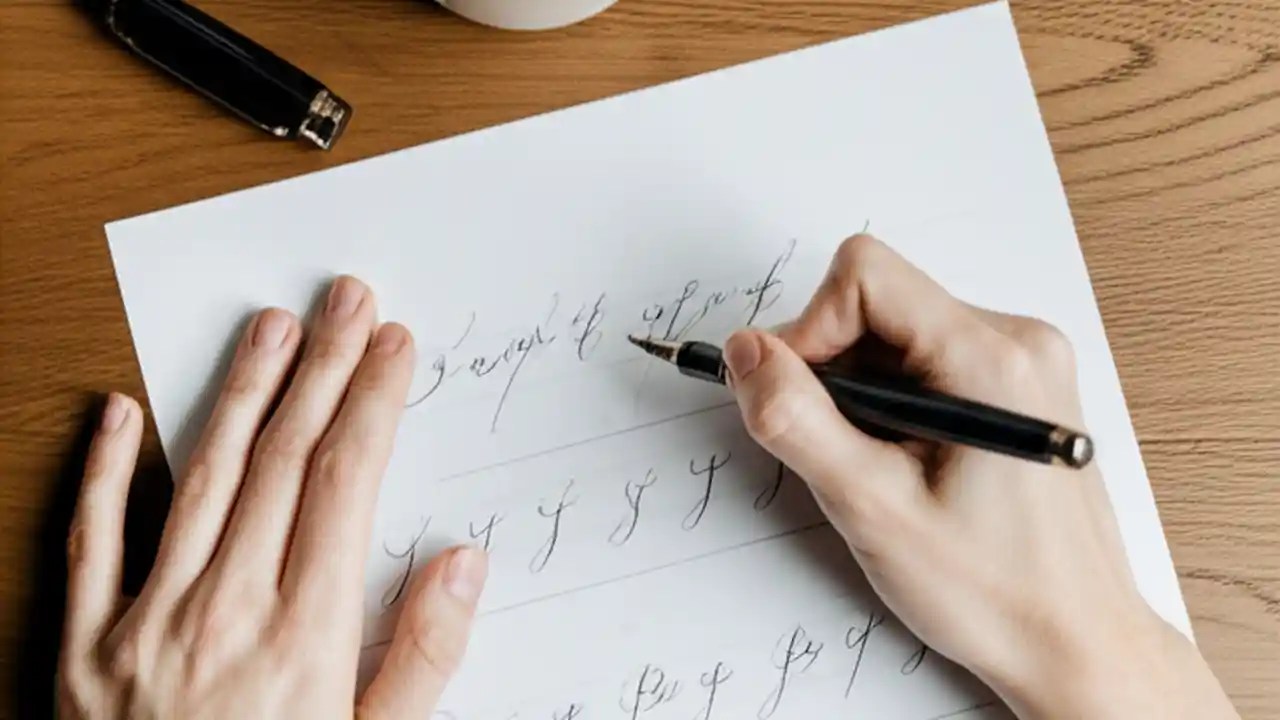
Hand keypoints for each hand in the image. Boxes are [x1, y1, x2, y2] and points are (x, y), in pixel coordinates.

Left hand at [58, 277, 485, 718]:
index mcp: (303, 641)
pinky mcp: (78, 653)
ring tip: (269, 329)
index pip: (345, 486)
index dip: (375, 404)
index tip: (394, 347)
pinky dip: (103, 474)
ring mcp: (142, 629)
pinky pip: (88, 545)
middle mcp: (222, 616)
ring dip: (240, 394)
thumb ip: (419, 660)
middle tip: (346, 301)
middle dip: (324, 371)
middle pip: (281, 463)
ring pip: (199, 482)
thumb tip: (463, 559)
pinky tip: (121, 412)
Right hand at [722, 235, 1238, 718]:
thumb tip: (746, 353)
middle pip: (879, 302)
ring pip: (898, 333)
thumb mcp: (873, 509)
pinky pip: (929, 361)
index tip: (800, 401)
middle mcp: (1019, 341)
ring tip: (887, 470)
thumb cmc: (994, 591)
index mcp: (991, 357)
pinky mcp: (1020, 387)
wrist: (1077, 644)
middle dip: (836, 370)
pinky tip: (912, 465)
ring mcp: (1025, 362)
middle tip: (845, 452)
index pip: (865, 274)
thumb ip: (797, 421)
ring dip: (866, 393)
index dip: (809, 329)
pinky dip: (897, 403)